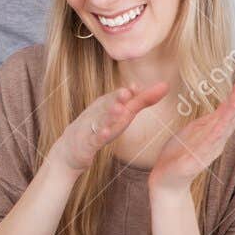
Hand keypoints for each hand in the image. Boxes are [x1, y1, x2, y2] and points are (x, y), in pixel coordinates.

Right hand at [48, 81, 168, 175]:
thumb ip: (141, 101)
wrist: (69, 150)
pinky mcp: (87, 145)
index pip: (116, 97)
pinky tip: (107, 133)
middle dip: (116, 98)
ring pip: (100, 121)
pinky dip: (100, 136)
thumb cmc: (99, 128)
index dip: (126, 93)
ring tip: (119, 110)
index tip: (136, 87)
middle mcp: (97, 114)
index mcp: (105, 105)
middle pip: (107, 105)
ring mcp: (90, 129)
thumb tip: (164, 85)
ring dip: (109, 116)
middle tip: (127, 92)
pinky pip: (94, 140)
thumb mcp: (121, 114)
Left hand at [150, 73, 234, 196]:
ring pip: (221, 130)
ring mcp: (206, 152)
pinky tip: (220, 128)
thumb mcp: (193, 132)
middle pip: (229, 118)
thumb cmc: (179, 154)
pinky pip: (205, 148)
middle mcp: (214, 141)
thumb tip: (223, 105)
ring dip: (230, 115)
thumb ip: (208, 120)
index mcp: (212, 133)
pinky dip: (214, 137)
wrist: (167, 181)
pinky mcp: (195, 162)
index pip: (227, 111)